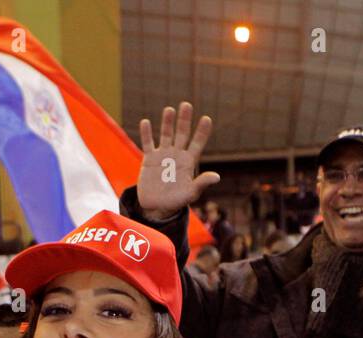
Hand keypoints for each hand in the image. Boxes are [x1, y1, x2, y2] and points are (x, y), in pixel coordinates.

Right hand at [136, 101, 219, 220]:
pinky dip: (146, 134)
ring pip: (165, 135)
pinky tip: (146, 122)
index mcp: (188, 162)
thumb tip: (216, 177)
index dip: (202, 132)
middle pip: (182, 134)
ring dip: (167, 123)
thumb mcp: (191, 194)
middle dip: (184, 120)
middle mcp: (177, 155)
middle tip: (186, 105)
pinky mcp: (149, 160)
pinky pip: (147, 144)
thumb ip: (201, 183)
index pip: (197, 143)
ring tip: (169, 110)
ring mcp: (163, 156)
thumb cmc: (176, 201)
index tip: (206, 119)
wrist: (157, 208)